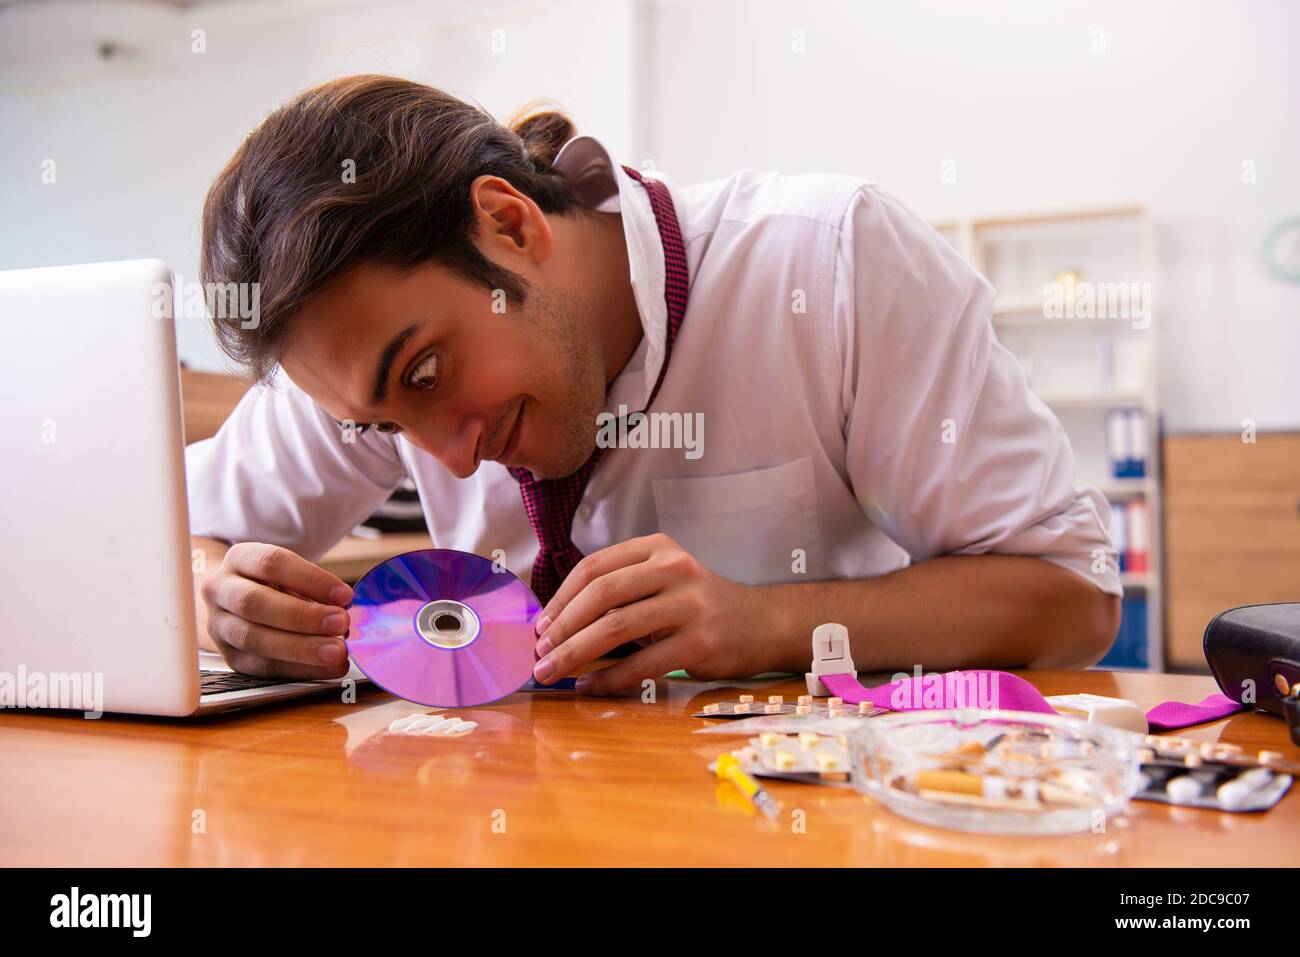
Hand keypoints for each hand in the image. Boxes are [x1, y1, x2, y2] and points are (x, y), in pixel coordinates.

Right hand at [201, 542, 353, 679]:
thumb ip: (312, 588)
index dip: (309, 579)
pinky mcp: (230, 657)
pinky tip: (327, 668)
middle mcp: (221, 591)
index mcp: (239, 559)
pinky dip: (300, 669)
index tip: (344, 595)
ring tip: (336, 652)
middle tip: (340, 623)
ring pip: (254, 638)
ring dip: (301, 648)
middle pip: (255, 602)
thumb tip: (346, 607)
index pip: (271, 563)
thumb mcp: (286, 574)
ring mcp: (219, 626)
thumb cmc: (268, 585)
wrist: (229, 604)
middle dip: (302, 616)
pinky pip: (262, 667)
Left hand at [531, 533, 765, 693]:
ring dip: (575, 654)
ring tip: (552, 671)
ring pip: (616, 628)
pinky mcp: (699, 643)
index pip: (595, 567)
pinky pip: (641, 664)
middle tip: (539, 653)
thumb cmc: (698, 606)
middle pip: (601, 594)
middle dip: (562, 627)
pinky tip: (588, 687)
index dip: (560, 598)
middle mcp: (675, 569)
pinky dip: (608, 679)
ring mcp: (689, 605)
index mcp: (657, 548)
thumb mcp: (663, 581)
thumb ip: (621, 591)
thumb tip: (556, 623)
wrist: (760, 624)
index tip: (540, 626)